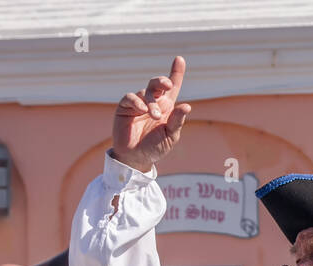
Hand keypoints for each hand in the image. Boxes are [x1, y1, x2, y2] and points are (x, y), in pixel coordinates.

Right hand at [111, 56, 191, 171]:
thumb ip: (177, 121)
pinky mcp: (125, 107)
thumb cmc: (155, 148)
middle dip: (162, 81)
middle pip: (157, 83)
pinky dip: (136, 101)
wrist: (136, 159)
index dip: (176, 72)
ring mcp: (138, 103)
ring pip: (145, 92)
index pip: (172, 86)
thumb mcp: (170, 136)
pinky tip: (142, 110)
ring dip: (151, 102)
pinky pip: (130, 97)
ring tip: (154, 116)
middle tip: (167, 86)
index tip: (179, 59)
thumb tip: (187, 106)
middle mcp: (153, 101)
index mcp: (166, 106)